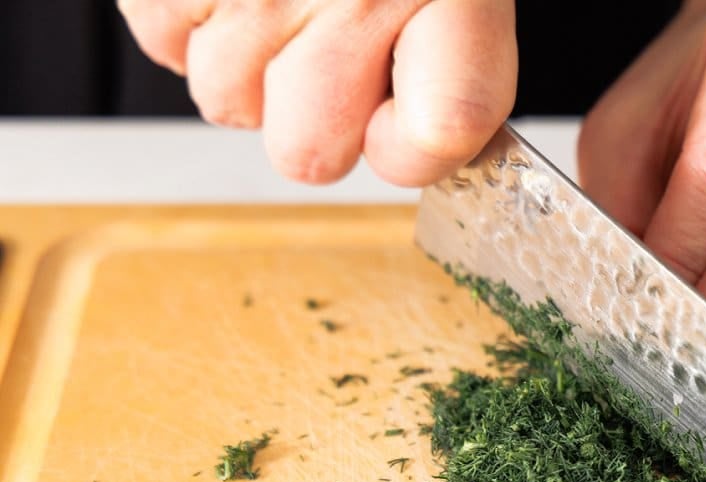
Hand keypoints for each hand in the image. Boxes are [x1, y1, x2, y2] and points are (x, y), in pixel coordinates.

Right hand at [117, 0, 516, 185]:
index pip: (438, 132)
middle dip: (316, 121)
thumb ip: (456, 55)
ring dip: (250, 67)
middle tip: (332, 53)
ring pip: (228, 103)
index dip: (413, 152)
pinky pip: (167, 46)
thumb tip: (426, 140)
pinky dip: (192, 21)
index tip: (405, 127)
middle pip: (309, 154)